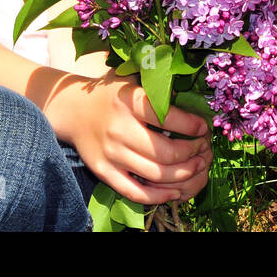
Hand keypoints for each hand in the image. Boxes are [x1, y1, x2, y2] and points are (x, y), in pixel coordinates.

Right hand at [55, 69, 212, 205]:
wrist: (72, 110)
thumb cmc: (111, 95)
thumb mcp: (133, 81)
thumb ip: (159, 88)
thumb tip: (196, 99)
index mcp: (128, 101)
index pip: (167, 117)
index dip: (191, 125)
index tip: (203, 126)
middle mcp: (118, 128)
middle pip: (165, 152)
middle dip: (191, 153)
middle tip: (202, 149)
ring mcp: (110, 153)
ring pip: (155, 174)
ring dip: (183, 175)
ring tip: (195, 167)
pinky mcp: (103, 171)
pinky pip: (135, 192)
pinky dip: (159, 196)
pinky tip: (175, 190)